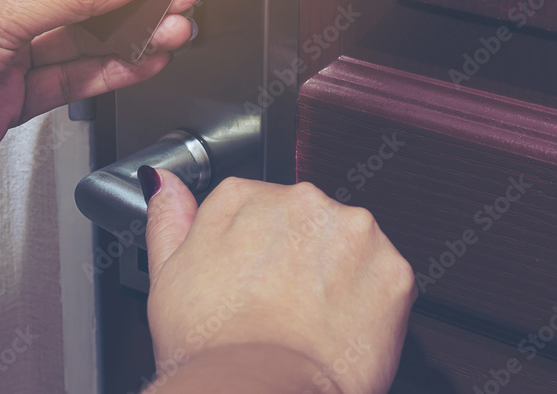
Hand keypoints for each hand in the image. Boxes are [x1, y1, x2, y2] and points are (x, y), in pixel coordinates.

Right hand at [142, 169, 416, 393]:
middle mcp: (304, 202)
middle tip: (283, 305)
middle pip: (310, 222)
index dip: (261, 250)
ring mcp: (354, 232)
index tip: (258, 279)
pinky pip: (385, 279)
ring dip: (340, 275)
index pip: (262, 206)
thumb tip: (164, 182)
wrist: (261, 391)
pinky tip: (340, 328)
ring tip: (311, 319)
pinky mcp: (392, 268)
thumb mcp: (169, 277)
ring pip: (352, 246)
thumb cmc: (214, 346)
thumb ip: (170, 219)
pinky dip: (370, 303)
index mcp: (248, 196)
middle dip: (303, 258)